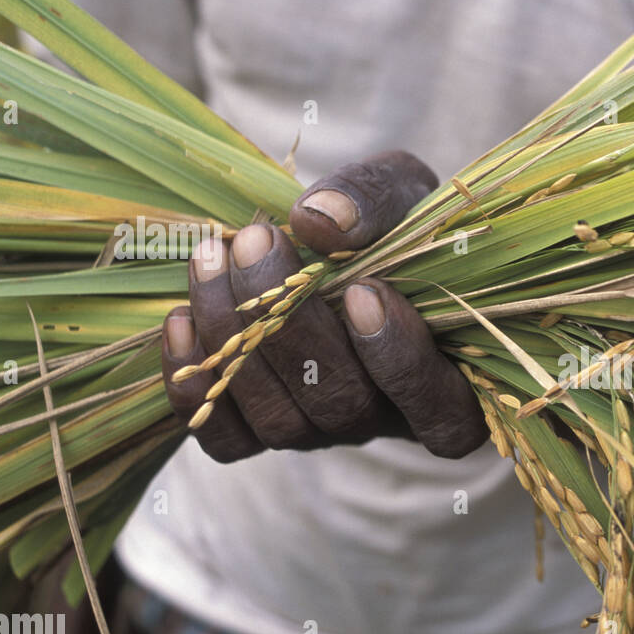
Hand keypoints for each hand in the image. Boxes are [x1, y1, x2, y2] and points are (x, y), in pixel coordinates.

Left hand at [161, 151, 488, 462]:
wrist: (343, 242)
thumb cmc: (395, 223)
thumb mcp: (405, 193)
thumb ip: (376, 200)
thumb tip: (318, 221)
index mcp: (453, 383)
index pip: (439, 410)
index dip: (399, 360)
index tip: (363, 290)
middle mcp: (389, 421)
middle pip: (345, 407)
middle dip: (295, 327)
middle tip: (259, 241)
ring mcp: (324, 433)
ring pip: (282, 422)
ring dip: (237, 339)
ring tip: (210, 258)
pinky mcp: (263, 432)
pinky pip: (229, 440)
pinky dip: (197, 386)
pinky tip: (180, 321)